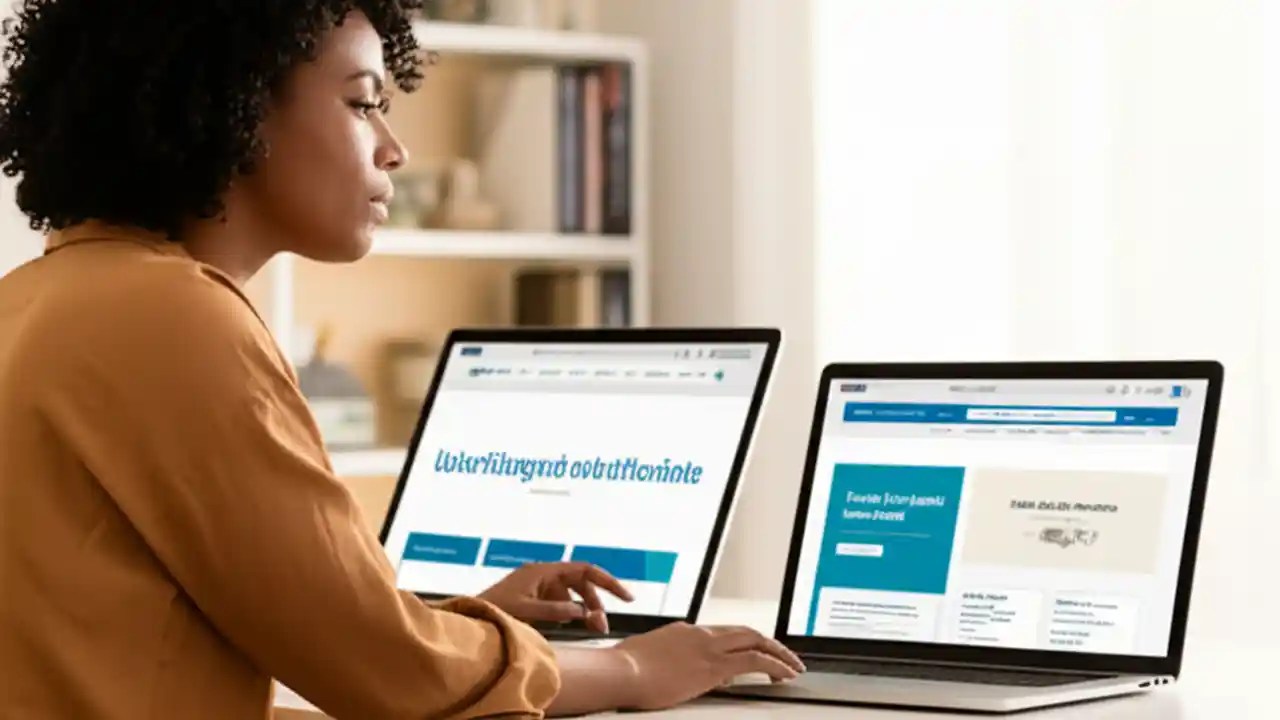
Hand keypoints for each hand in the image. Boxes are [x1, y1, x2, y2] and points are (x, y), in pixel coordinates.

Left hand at [478, 561, 632, 633]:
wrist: (470, 615)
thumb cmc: (494, 609)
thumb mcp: (526, 611)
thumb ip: (555, 609)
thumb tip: (582, 610)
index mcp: (544, 570)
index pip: (585, 570)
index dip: (608, 582)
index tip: (627, 598)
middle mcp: (544, 574)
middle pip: (581, 583)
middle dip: (596, 603)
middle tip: (603, 627)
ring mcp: (539, 584)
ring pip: (573, 593)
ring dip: (586, 609)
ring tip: (593, 628)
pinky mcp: (535, 596)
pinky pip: (561, 600)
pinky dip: (572, 610)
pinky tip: (572, 622)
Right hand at [611, 623, 805, 710]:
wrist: (621, 671)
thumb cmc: (623, 670)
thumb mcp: (646, 659)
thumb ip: (666, 661)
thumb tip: (674, 671)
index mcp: (683, 632)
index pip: (721, 634)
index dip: (741, 644)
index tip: (752, 654)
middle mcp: (699, 634)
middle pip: (744, 632)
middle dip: (768, 643)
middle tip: (784, 655)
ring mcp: (708, 648)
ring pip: (755, 641)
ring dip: (778, 653)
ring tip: (793, 666)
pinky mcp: (714, 666)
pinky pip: (755, 661)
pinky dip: (775, 665)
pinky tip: (785, 675)